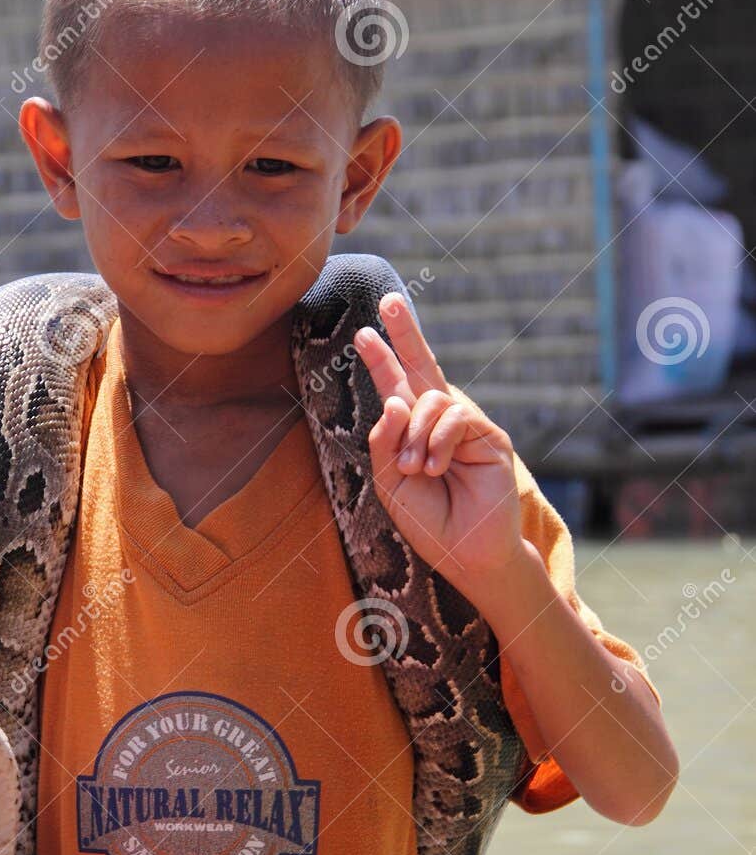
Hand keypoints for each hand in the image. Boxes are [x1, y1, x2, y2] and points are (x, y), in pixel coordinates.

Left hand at [355, 293, 524, 605]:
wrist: (466, 553)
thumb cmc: (429, 524)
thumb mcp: (390, 483)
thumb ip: (384, 442)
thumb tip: (393, 399)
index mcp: (412, 435)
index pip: (396, 389)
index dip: (382, 361)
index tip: (364, 334)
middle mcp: (439, 425)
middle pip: (422, 369)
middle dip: (406, 334)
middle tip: (389, 301)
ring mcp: (466, 429)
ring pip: (433, 399)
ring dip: (417, 433)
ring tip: (419, 469)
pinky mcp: (490, 436)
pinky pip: (457, 415)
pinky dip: (439, 439)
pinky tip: (437, 467)